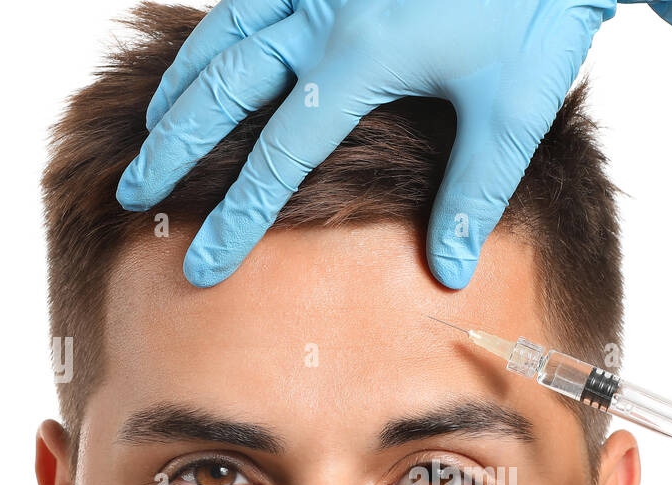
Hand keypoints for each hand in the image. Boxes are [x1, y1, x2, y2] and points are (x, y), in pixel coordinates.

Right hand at [116, 0, 616, 287]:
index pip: (279, 155)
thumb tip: (446, 272)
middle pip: (224, 87)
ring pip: (227, 29)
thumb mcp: (510, 112)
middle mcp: (323, 8)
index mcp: (361, 55)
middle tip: (135, 189)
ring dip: (184, 80)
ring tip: (152, 124)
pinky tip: (212, 52)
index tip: (204, 263)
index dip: (237, 216)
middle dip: (173, 145)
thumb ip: (471, 194)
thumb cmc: (536, 11)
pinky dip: (221, 28)